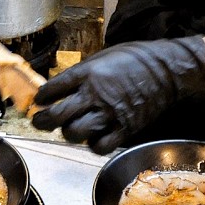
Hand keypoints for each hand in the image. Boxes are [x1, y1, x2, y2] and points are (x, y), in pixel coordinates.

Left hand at [31, 36, 204, 153]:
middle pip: (57, 116)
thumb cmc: (134, 59)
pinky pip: (98, 146)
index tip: (39, 101)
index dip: (41, 98)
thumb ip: (81, 73)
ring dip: (67, 133)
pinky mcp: (123, 129)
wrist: (165, 71)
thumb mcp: (102, 57)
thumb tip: (61, 87)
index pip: (52, 89)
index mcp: (87, 73)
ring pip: (74, 133)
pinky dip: (92, 144)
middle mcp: (94, 95)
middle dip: (43, 121)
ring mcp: (108, 114)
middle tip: (40, 121)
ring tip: (68, 128)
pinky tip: (92, 137)